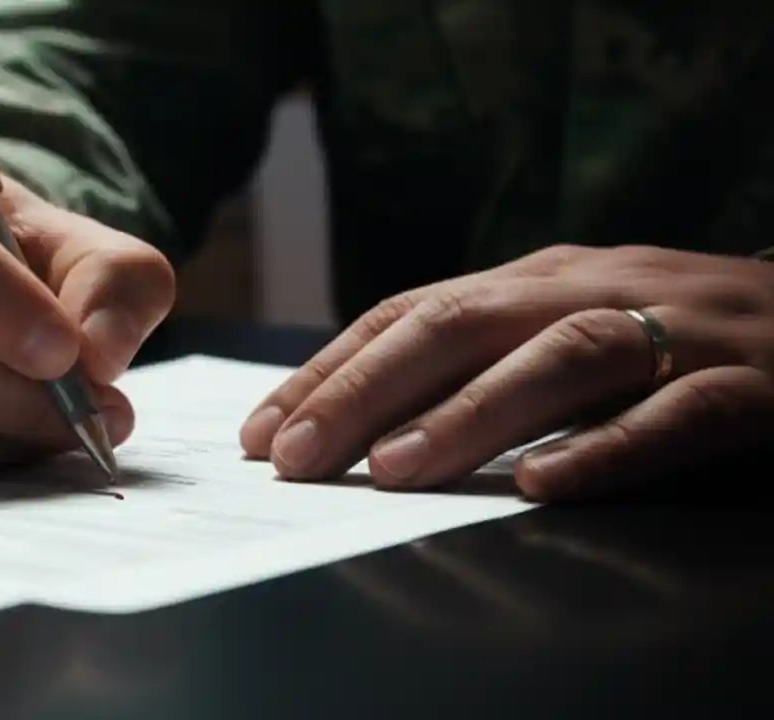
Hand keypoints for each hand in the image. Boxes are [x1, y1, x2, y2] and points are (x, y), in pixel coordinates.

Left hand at [240, 244, 773, 499]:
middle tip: (292, 456)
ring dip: (465, 415)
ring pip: (555, 360)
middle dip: (362, 390)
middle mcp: (591, 288)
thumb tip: (362, 418)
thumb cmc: (675, 335)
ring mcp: (673, 329)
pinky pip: (674, 414)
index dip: (329, 370)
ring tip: (389, 469)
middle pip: (457, 326)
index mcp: (537, 278)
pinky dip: (606, 447)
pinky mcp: (752, 384)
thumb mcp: (564, 327)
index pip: (408, 313)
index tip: (262, 430)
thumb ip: (483, 358)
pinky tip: (545, 485)